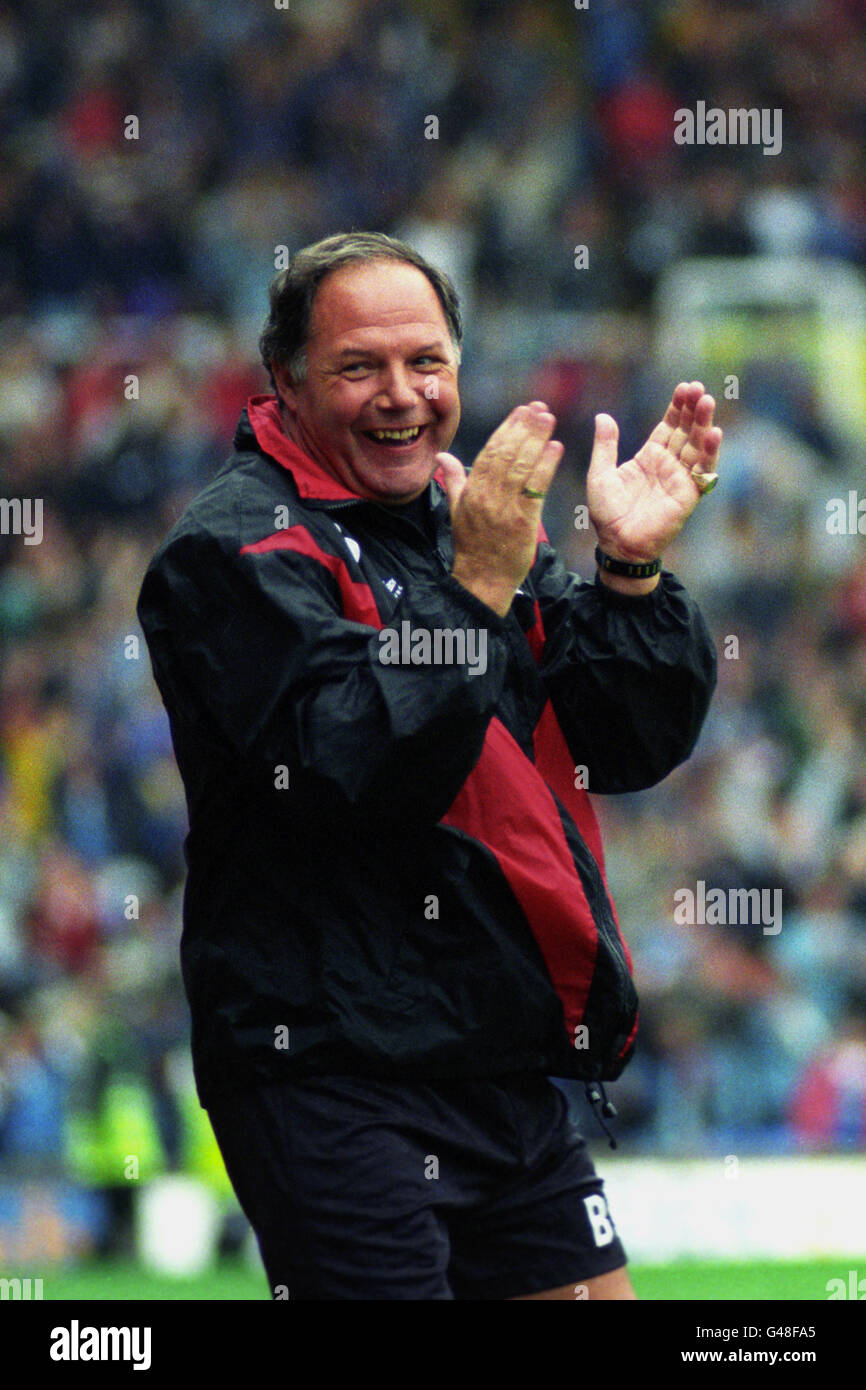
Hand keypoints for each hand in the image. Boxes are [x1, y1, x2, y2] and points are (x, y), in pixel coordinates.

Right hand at [437, 401, 563, 616]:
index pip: (490, 451)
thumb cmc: (472, 545)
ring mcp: (505, 508)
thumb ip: (453, 480)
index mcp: (472, 491)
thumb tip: (442, 457)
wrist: (483, 578)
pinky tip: (556, 448)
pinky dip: (546, 467)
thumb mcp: (457, 510)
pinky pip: (535, 488)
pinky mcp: (523, 521)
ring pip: (521, 467)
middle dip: (524, 428)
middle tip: (540, 408)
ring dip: (537, 440)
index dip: (507, 429)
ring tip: (549, 420)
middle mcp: (487, 496)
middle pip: (507, 454)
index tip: (521, 411)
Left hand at [588, 381, 721, 564]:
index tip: (684, 387)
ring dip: (704, 424)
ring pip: (697, 446)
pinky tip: (713, 434)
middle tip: (698, 388)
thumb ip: (605, 446)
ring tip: (707, 402)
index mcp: (649, 457)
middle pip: (686, 431)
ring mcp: (680, 479)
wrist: (617, 545)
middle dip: (693, 410)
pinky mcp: (688, 495)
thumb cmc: (607, 514)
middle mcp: (668, 465)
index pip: (668, 426)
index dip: (677, 408)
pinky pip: (702, 472)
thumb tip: (603, 416)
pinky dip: (709, 453)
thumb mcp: (600, 474)